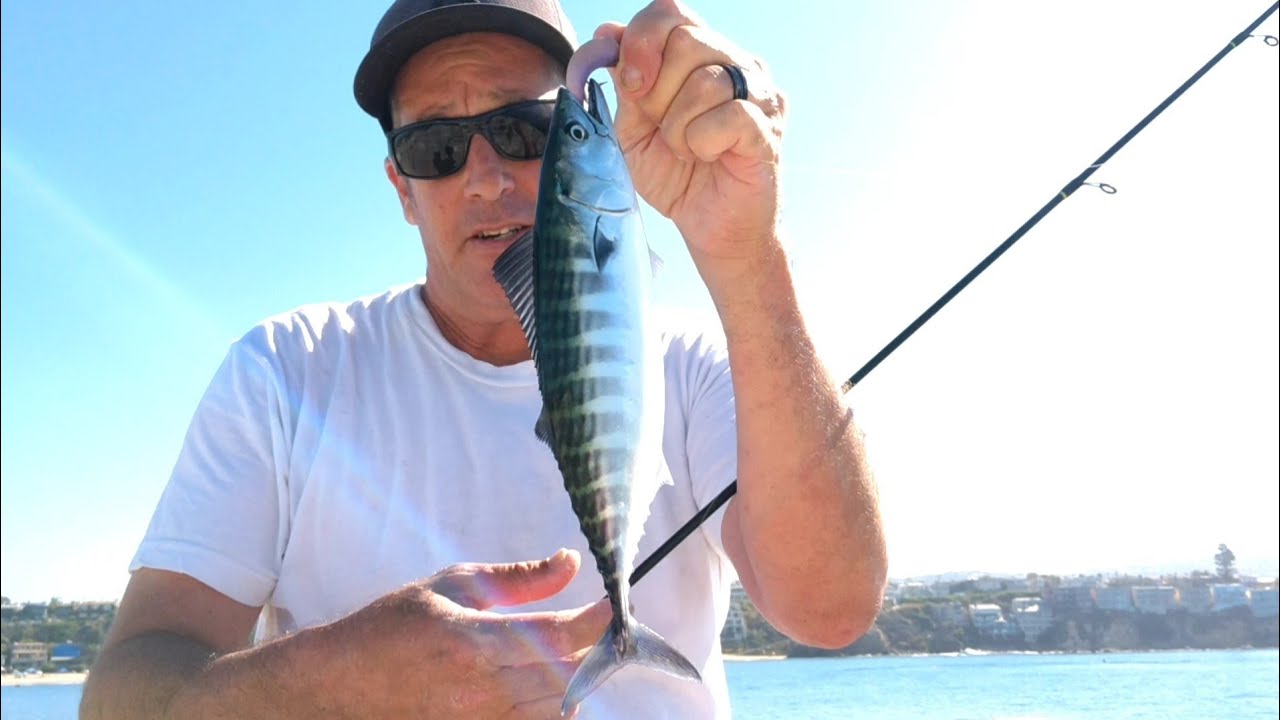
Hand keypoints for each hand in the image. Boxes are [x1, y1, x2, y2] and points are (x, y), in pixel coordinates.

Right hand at [334, 549, 609, 718]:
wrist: (339, 685)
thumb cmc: (392, 627)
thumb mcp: (450, 585)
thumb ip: (516, 578)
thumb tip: (569, 561)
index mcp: (471, 641)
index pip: (555, 636)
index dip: (595, 621)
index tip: (613, 605)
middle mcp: (479, 690)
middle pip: (566, 677)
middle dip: (594, 650)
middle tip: (601, 628)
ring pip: (557, 709)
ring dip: (576, 681)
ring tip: (572, 654)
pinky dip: (552, 709)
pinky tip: (547, 686)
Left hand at [595, 0, 786, 266]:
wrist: (711, 230)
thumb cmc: (677, 177)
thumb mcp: (632, 126)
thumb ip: (622, 81)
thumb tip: (605, 35)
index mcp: (703, 55)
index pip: (670, 11)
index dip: (641, 41)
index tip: (631, 85)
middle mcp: (737, 64)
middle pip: (687, 40)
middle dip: (658, 92)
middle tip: (664, 129)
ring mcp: (759, 94)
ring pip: (706, 81)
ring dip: (678, 126)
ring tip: (686, 150)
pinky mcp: (768, 128)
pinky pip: (727, 116)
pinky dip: (702, 143)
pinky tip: (709, 158)